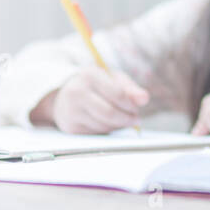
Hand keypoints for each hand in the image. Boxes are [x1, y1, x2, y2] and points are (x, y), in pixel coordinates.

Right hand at [33, 66, 149, 132]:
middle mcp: (76, 92)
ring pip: (105, 126)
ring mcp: (71, 111)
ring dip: (119, 126)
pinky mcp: (71, 127)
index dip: (131, 104)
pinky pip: (97, 134)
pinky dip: (108, 131)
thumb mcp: (113, 80)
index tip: (137, 108)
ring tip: (123, 120)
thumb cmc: (95, 86)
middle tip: (135, 119)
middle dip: (127, 119)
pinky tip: (109, 124)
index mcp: (89, 75)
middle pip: (110, 113)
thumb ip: (130, 89)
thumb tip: (145, 99)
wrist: (65, 97)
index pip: (117, 94)